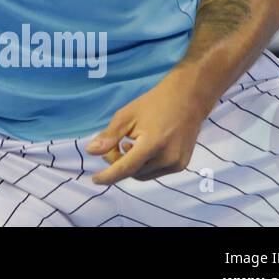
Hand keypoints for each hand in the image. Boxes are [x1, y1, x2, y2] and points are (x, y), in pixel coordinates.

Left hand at [85, 71, 210, 184]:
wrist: (187, 99)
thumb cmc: (154, 104)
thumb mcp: (127, 115)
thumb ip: (110, 136)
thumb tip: (90, 151)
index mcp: (153, 144)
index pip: (126, 167)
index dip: (109, 175)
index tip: (95, 179)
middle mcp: (168, 158)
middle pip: (134, 172)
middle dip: (118, 164)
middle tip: (111, 148)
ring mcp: (177, 163)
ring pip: (144, 174)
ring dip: (131, 166)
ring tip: (126, 145)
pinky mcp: (182, 165)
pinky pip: (155, 172)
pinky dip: (143, 165)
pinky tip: (141, 149)